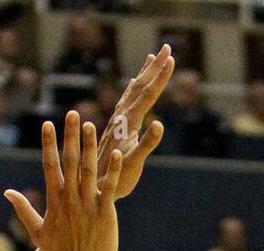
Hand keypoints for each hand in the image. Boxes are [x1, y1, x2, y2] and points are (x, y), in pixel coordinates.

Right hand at [4, 114, 120, 250]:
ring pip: (88, 170)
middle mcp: (70, 200)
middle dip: (70, 137)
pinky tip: (117, 153)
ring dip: (89, 147)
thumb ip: (23, 209)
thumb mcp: (37, 232)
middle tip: (72, 114)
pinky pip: (109, 187)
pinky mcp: (105, 213)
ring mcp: (88, 205)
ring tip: (90, 125)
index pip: (50, 167)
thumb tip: (7, 192)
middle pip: (69, 162)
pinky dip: (112, 171)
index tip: (47, 124)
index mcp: (54, 202)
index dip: (49, 144)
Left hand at [96, 46, 172, 199]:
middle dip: (154, 68)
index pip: (146, 95)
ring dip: (144, 75)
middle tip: (166, 47)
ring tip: (151, 58)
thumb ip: (146, 144)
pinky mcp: (116, 130)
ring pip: (132, 93)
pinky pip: (126, 104)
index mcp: (127, 122)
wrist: (92, 190)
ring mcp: (118, 123)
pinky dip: (134, 90)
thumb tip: (159, 124)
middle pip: (140, 88)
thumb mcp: (132, 163)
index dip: (160, 77)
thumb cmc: (114, 180)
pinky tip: (135, 86)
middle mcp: (121, 118)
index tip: (171, 58)